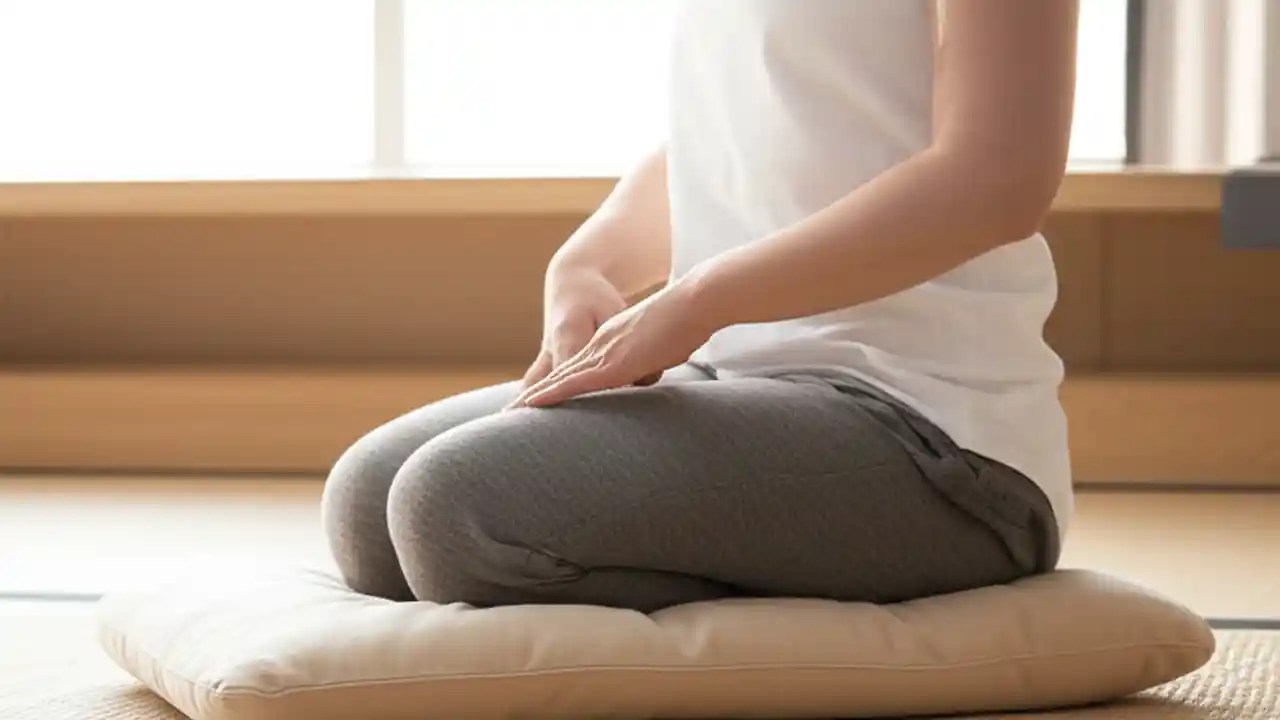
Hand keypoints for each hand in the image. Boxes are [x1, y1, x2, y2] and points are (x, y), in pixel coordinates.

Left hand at [508, 277, 717, 408]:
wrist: (694, 302)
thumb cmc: (691, 324)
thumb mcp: (668, 347)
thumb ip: (656, 362)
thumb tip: (660, 372)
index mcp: (613, 341)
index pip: (579, 367)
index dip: (558, 384)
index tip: (539, 399)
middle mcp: (602, 345)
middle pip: (562, 373)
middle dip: (536, 394)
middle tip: (511, 411)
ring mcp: (604, 353)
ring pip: (560, 380)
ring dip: (535, 398)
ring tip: (511, 414)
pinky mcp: (612, 364)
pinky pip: (574, 383)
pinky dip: (550, 395)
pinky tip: (530, 405)